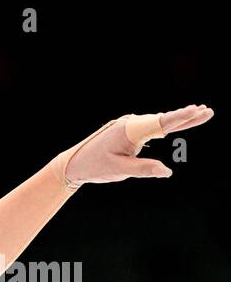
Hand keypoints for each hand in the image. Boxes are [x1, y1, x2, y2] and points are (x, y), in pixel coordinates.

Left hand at [53, 104, 213, 187]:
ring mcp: (129, 126)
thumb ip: (144, 169)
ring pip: (158, 123)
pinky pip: (150, 127)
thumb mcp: (119, 171)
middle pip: (162, 120)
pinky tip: (178, 122)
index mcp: (128, 131)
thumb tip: (168, 172)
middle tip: (207, 110)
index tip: (196, 109)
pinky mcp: (129, 131)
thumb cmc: (95, 167)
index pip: (159, 123)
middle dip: (185, 116)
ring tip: (199, 112)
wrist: (74, 163)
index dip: (180, 117)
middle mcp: (130, 124)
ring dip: (178, 119)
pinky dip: (165, 125)